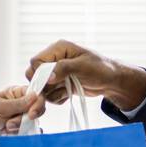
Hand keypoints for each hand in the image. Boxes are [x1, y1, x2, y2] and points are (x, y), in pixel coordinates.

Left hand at [0, 86, 40, 146]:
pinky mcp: (17, 130)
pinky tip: (12, 135)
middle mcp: (17, 104)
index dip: (36, 102)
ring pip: (31, 121)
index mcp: (12, 94)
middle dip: (27, 117)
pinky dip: (23, 134)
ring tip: (6, 129)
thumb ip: (19, 103)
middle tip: (12, 124)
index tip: (32, 114)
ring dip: (20, 126)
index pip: (33, 92)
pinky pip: (28, 131)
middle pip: (35, 108)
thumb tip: (36, 96)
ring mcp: (17, 118)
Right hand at [25, 40, 145, 111]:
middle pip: (34, 75)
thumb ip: (63, 69)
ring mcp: (56, 73)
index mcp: (58, 49)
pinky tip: (69, 94)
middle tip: (59, 88)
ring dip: (52, 94)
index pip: (36, 62)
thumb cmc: (101, 69)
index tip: (52, 82)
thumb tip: (47, 76)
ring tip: (68, 91)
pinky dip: (57, 98)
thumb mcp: (83, 67)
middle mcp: (54, 60)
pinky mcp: (59, 84)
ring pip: (41, 87)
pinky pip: (49, 94)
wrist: (111, 82)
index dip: (40, 74)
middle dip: (44, 86)